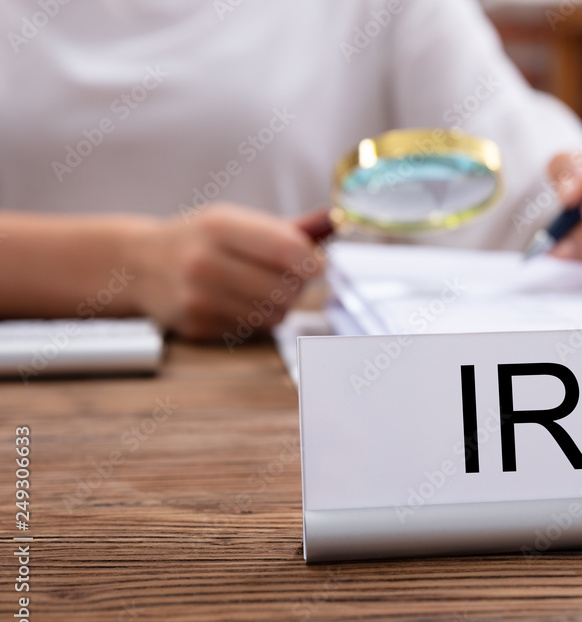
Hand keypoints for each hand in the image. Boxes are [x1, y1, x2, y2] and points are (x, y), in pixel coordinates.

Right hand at [127, 202, 325, 339]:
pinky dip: (258, 320)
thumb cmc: (198, 240)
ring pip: (272, 314)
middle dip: (299, 286)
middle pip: (284, 287)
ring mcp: (196, 297)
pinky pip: (251, 331)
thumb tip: (335, 222)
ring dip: (281, 306)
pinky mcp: (195, 326)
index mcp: (218, 226)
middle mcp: (204, 261)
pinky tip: (243, 304)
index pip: (287, 249)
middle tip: (294, 279)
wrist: (138, 264)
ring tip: (268, 290)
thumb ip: (286, 227)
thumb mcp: (234, 220)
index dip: (313, 261)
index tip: (318, 263)